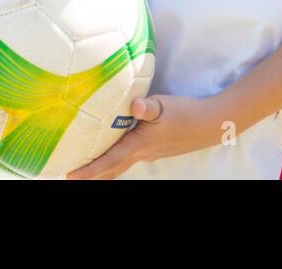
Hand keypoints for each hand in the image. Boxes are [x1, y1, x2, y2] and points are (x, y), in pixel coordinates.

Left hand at [65, 93, 217, 178]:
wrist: (211, 124)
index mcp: (139, 145)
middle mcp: (142, 154)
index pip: (108, 162)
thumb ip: (147, 106)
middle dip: (91, 174)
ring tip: (86, 168)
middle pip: (111, 169)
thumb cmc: (186, 113)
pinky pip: (130, 157)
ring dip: (103, 168)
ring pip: (120, 164)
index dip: (88, 170)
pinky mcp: (156, 148)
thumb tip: (133, 105)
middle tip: (70, 176)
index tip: (69, 175)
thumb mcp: (164, 105)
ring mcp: (150, 153)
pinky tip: (114, 150)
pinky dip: (116, 159)